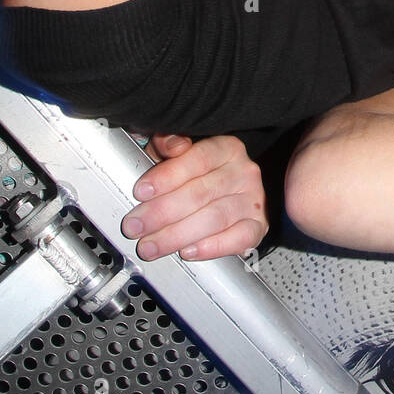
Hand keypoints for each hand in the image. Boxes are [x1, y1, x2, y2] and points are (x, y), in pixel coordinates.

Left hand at [121, 133, 266, 260]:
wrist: (228, 195)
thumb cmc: (197, 174)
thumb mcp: (177, 153)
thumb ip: (168, 143)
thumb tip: (173, 145)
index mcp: (226, 148)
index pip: (198, 159)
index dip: (167, 176)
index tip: (141, 191)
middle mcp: (244, 172)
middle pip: (201, 193)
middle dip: (162, 212)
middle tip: (136, 225)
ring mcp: (252, 200)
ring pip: (215, 218)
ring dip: (177, 235)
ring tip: (150, 244)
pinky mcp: (258, 226)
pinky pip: (239, 238)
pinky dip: (212, 247)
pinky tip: (188, 251)